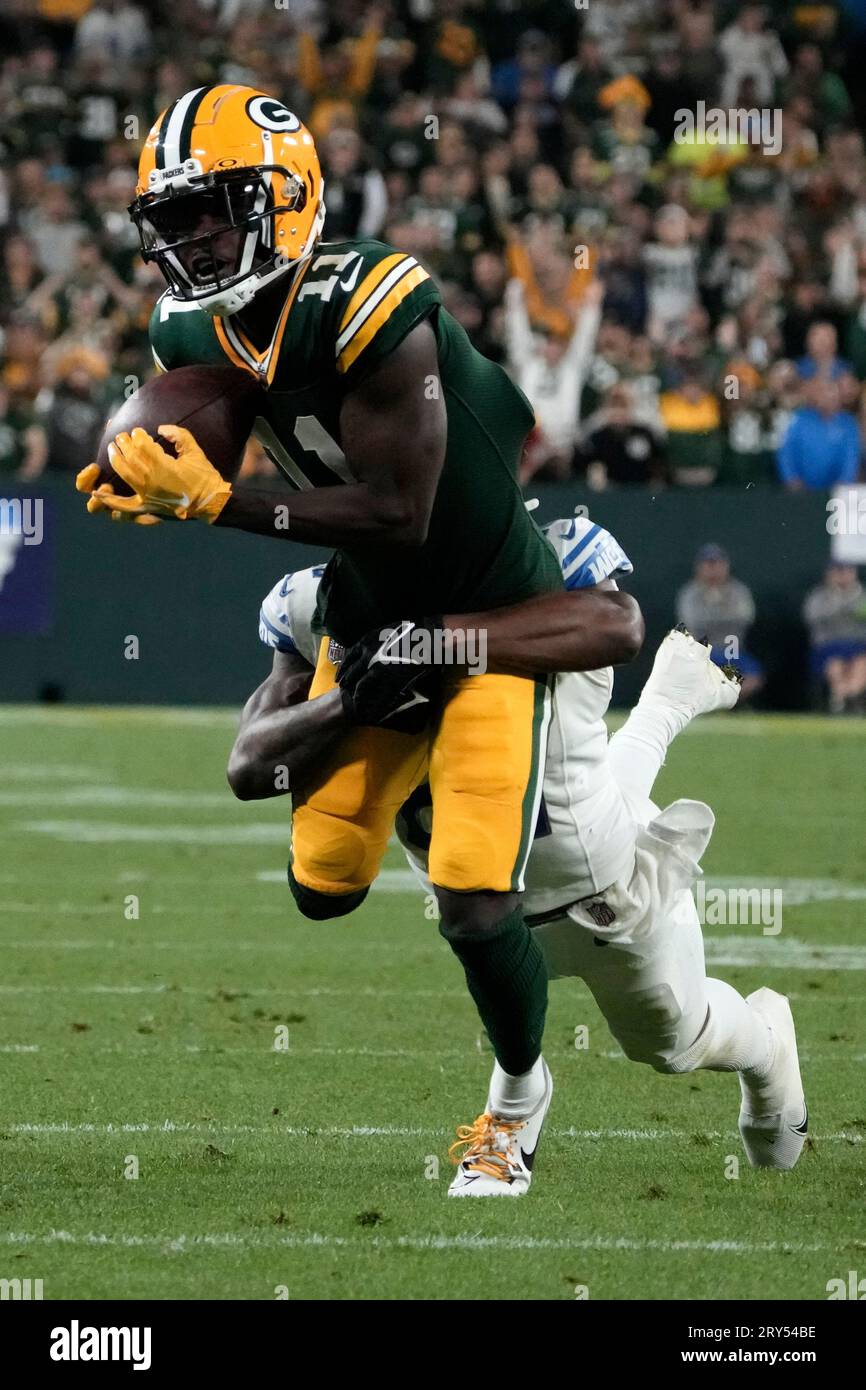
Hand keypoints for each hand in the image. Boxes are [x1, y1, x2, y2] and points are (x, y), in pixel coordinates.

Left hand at [77, 426, 231, 522]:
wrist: (210, 503)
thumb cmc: (204, 476)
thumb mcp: (195, 451)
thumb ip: (178, 435)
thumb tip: (161, 429)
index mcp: (164, 467)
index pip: (143, 446)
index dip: (138, 435)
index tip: (139, 431)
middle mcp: (152, 481)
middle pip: (130, 456)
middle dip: (125, 442)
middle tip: (123, 436)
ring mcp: (147, 495)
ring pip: (124, 473)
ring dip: (116, 458)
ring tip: (113, 448)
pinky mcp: (147, 506)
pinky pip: (124, 506)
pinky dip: (110, 500)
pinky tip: (97, 491)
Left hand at [338, 619, 442, 732]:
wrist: (426, 637)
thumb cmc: (409, 630)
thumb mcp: (385, 630)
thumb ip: (373, 641)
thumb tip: (368, 647)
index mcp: (366, 642)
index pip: (348, 659)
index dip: (343, 670)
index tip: (340, 677)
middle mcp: (368, 656)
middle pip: (351, 674)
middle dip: (346, 684)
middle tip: (344, 691)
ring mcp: (379, 670)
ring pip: (361, 687)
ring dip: (357, 697)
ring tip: (355, 704)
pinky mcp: (392, 681)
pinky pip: (379, 696)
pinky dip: (374, 705)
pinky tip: (371, 711)